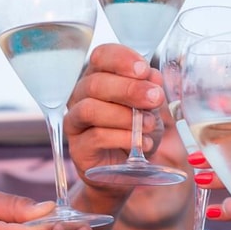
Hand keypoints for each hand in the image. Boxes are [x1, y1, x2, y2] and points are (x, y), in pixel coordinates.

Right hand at [65, 43, 165, 194]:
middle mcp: (80, 96)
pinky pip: (97, 136)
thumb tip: (152, 76)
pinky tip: (143, 143)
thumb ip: (150, 90)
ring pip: (91, 109)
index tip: (145, 70)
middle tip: (155, 98)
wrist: (126, 172)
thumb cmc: (135, 133)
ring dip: (126, 115)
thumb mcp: (150, 108)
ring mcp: (75, 122)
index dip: (121, 59)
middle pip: (96, 83)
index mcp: (98, 78)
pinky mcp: (77, 148)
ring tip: (150, 125)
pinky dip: (124, 138)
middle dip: (129, 89)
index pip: (101, 56)